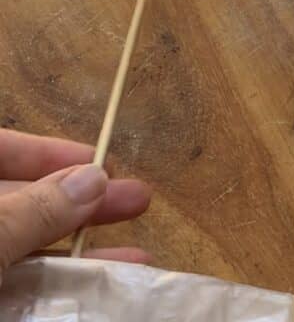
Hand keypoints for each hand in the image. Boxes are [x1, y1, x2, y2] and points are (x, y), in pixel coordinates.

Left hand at [0, 129, 151, 275]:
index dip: (46, 150)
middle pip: (23, 197)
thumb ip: (34, 210)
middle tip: (134, 197)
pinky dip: (69, 282)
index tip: (95, 158)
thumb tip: (95, 178)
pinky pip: (30, 286)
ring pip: (32, 244)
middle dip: (81, 195)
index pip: (0, 150)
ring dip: (84, 241)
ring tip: (138, 244)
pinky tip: (110, 280)